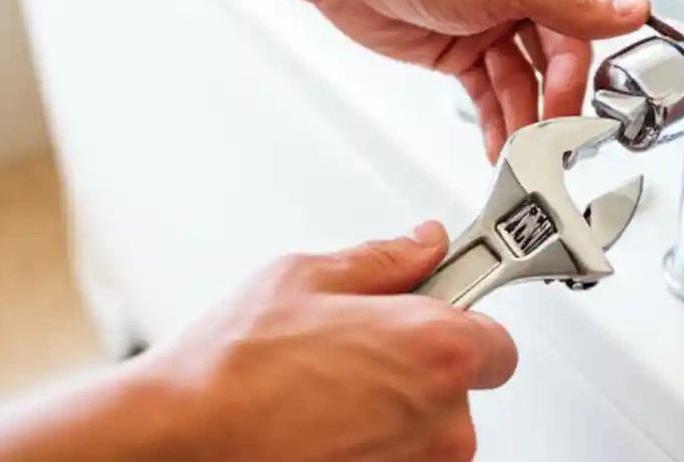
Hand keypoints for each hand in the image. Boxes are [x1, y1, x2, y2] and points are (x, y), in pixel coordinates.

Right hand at [125, 221, 515, 461]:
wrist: (184, 437)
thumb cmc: (237, 364)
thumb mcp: (310, 276)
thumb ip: (388, 259)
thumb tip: (424, 243)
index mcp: (438, 347)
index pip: (498, 342)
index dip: (463, 329)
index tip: (432, 320)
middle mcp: (441, 415)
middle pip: (462, 389)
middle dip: (422, 370)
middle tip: (360, 355)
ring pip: (428, 432)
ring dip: (395, 412)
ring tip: (329, 392)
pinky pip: (398, 459)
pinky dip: (371, 444)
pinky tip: (322, 424)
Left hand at [314, 0, 650, 159]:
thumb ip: (571, 4)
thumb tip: (634, 8)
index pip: (575, 29)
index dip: (576, 76)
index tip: (575, 114)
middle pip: (551, 61)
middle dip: (550, 106)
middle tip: (550, 144)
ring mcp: (490, 24)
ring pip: (520, 83)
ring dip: (523, 120)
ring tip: (522, 155)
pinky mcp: (461, 52)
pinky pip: (488, 94)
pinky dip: (496, 121)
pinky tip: (500, 146)